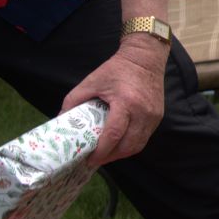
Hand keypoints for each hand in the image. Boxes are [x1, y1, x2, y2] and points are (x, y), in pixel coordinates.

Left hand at [62, 34, 166, 165]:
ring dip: (122, 153)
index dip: (101, 151)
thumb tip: (60, 120)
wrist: (145, 58)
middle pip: (128, 145)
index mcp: (126, 102)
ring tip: (106, 155)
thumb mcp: (91, 82)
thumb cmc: (117, 69)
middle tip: (96, 160)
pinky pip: (144, 137)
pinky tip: (119, 143)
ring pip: (138, 145)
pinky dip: (131, 144)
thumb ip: (73, 101)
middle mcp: (143, 112)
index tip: (89, 159)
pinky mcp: (158, 116)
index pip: (114, 134)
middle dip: (111, 157)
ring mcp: (153, 115)